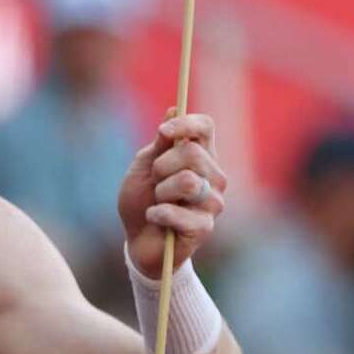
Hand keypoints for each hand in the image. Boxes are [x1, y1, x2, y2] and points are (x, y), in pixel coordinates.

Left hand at [119, 113, 227, 274]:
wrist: (139, 243)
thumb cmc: (142, 202)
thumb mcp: (143, 168)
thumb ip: (160, 144)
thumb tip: (173, 109)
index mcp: (201, 157)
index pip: (206, 128)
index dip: (186, 124)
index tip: (163, 131)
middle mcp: (214, 177)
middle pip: (193, 153)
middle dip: (161, 167)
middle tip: (155, 183)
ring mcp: (213, 202)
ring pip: (188, 182)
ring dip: (160, 193)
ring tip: (157, 203)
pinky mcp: (205, 227)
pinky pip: (178, 212)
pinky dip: (158, 214)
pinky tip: (155, 219)